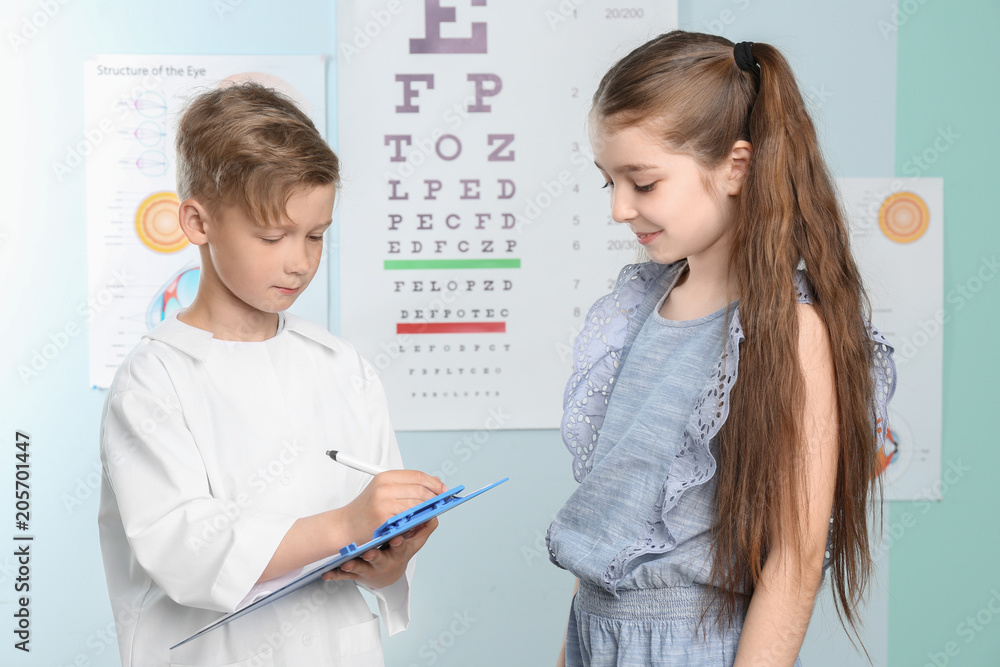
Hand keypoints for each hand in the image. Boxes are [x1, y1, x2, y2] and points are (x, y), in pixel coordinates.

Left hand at [321, 518, 438, 588]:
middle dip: (379, 553)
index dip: (401, 541)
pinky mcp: (357, 573)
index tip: (397, 537)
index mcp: (401, 552)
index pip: (403, 547)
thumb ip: (424, 527)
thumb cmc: (397, 552)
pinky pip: (346, 575)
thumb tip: (434, 512)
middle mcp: (387, 561)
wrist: (382, 573)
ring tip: (348, 562)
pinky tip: (327, 574)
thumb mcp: (414, 543)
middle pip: (382, 558)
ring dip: (357, 564)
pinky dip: (336, 575)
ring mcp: (371, 568)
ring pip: (363, 568)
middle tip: (376, 546)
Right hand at [341, 469, 445, 545]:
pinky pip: (410, 517)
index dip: (434, 483)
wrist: (344, 527)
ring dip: (428, 508)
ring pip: (417, 503)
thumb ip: (406, 487)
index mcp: (385, 476)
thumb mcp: (384, 492)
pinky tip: (421, 521)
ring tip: (433, 513)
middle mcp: (384, 485)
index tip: (443, 490)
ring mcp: (384, 501)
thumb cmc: (366, 511)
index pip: (417, 476)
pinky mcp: (384, 517)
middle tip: (442, 503)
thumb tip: (434, 485)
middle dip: (435, 497)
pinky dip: (418, 519)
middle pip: (420, 488)